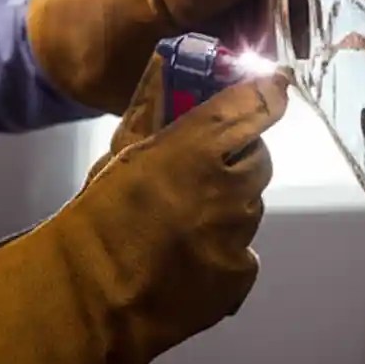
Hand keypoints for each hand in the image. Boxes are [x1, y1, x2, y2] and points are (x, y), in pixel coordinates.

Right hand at [0, 57, 290, 363]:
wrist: (90, 299)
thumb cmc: (97, 220)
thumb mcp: (120, 154)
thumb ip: (149, 108)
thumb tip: (163, 63)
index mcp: (195, 149)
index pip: (252, 106)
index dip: (267, 93)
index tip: (275, 86)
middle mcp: (226, 188)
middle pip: (258, 156)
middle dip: (240, 156)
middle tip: (207, 168)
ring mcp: (238, 235)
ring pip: (250, 205)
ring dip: (229, 205)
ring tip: (185, 222)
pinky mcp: (240, 273)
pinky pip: (245, 251)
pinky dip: (225, 249)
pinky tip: (191, 255)